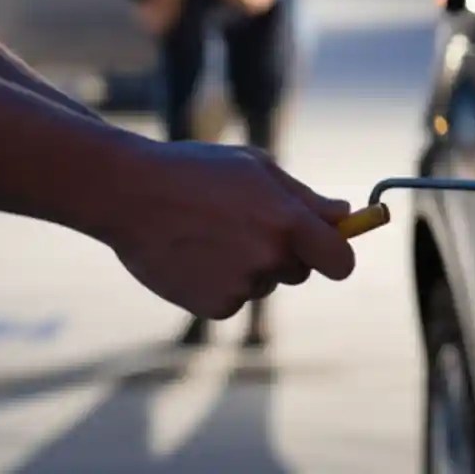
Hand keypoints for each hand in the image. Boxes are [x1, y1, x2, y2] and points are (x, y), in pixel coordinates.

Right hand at [97, 140, 354, 318]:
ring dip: (248, 266)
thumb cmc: (196, 171)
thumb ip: (304, 198)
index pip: (340, 262)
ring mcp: (241, 285)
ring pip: (263, 283)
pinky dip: (220, 284)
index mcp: (288, 221)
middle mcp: (270, 257)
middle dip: (284, 253)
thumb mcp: (256, 169)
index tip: (329, 252)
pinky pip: (234, 299)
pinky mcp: (213, 306)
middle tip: (244, 223)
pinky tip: (194, 255)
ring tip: (208, 233)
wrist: (129, 192)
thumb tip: (345, 215)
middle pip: (300, 271)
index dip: (337, 257)